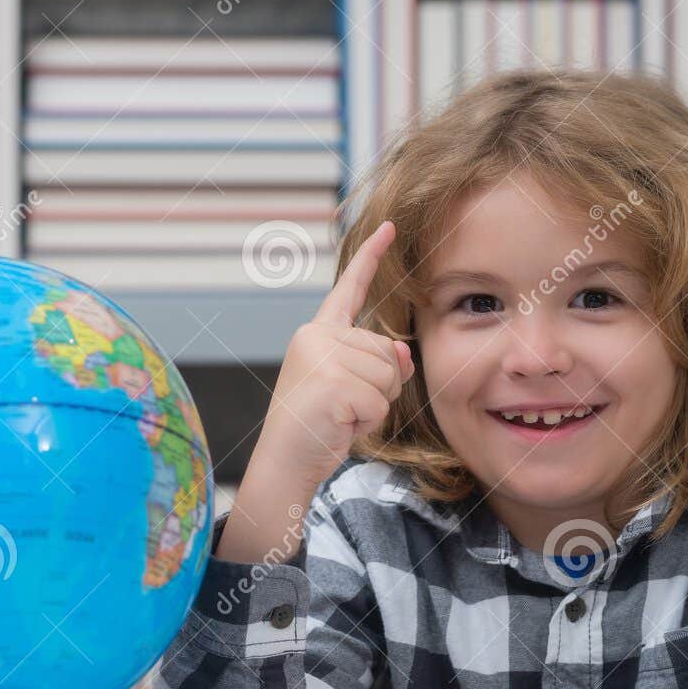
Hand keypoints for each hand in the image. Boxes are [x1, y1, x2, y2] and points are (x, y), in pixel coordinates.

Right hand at [252, 221, 413, 493]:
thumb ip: (378, 363)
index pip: (349, 290)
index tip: (390, 228)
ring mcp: (324, 359)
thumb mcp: (351, 387)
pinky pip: (381, 402)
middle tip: (342, 406)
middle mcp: (317, 337)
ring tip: (340, 415)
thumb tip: (404, 353)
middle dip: (378, 386)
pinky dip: (368, 422)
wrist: (284, 461)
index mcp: (317, 333)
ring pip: (388, 377)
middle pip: (386, 351)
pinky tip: (340, 425)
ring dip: (374, 405)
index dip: (370, 258)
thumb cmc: (316, 424)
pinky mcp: (334, 385)